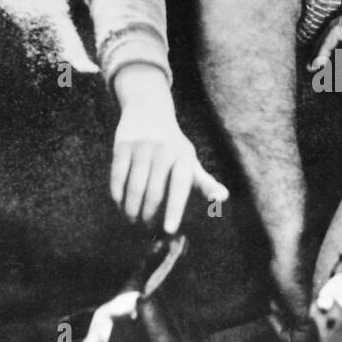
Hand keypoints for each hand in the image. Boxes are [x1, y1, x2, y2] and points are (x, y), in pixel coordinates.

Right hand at [110, 64, 228, 231]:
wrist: (148, 111)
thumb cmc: (174, 147)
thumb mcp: (191, 162)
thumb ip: (206, 183)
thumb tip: (223, 198)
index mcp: (185, 156)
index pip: (180, 187)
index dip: (175, 209)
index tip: (170, 230)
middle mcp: (164, 150)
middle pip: (154, 192)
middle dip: (149, 216)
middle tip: (146, 228)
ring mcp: (142, 146)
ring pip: (134, 187)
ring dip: (131, 209)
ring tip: (132, 219)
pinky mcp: (122, 145)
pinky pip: (117, 177)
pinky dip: (117, 195)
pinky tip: (120, 204)